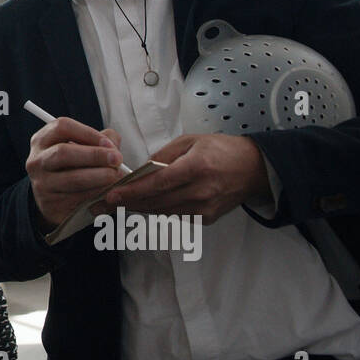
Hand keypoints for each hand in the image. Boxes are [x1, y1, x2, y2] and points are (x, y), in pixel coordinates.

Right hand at [26, 117, 123, 229]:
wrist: (56, 198)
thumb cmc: (73, 166)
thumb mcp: (82, 148)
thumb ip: (101, 140)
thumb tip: (113, 147)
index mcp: (42, 140)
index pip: (62, 127)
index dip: (88, 133)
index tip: (109, 143)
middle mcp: (36, 161)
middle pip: (63, 152)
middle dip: (95, 155)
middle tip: (117, 160)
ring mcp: (41, 184)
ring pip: (72, 179)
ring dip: (100, 177)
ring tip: (116, 177)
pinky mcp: (51, 206)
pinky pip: (78, 199)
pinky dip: (96, 195)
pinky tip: (107, 192)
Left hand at [97, 133, 268, 222]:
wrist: (253, 169)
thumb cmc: (221, 150)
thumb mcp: (191, 141)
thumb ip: (164, 155)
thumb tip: (141, 168)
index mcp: (196, 167)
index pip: (158, 183)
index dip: (133, 191)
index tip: (113, 194)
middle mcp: (201, 191)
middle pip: (157, 201)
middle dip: (129, 202)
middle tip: (106, 202)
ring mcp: (205, 208)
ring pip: (163, 212)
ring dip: (140, 208)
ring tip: (120, 204)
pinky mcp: (207, 219)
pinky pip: (175, 216)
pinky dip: (158, 211)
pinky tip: (144, 206)